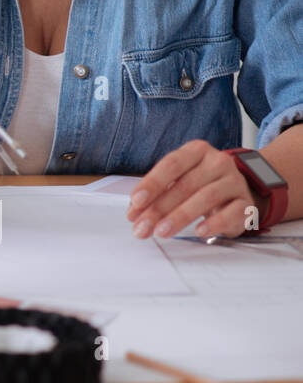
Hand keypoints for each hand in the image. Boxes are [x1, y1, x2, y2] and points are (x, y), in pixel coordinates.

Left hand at [127, 140, 258, 238]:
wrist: (237, 191)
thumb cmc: (200, 184)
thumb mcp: (178, 181)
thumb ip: (157, 194)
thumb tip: (135, 213)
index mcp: (196, 151)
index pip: (171, 164)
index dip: (152, 183)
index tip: (136, 202)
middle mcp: (217, 162)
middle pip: (185, 184)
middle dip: (159, 208)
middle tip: (142, 226)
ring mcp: (234, 181)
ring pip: (206, 197)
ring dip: (180, 217)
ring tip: (162, 232)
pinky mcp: (246, 202)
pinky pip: (232, 212)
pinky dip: (214, 223)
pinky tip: (199, 231)